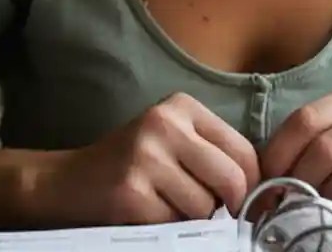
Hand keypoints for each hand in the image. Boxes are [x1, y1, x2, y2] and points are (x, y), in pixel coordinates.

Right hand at [31, 92, 260, 225]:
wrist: (69, 181)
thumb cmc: (132, 163)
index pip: (244, 150)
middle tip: (212, 211)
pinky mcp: (131, 191)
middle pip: (230, 178)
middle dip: (227, 204)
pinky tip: (148, 211)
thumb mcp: (173, 140)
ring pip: (204, 206)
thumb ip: (213, 152)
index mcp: (182, 107)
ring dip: (192, 217)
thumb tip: (263, 187)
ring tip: (168, 204)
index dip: (251, 183)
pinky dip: (167, 225)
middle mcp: (165, 124)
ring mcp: (146, 156)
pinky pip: (175, 222)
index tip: (241, 200)